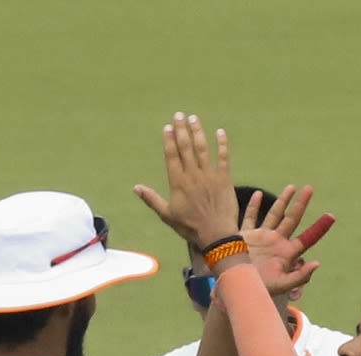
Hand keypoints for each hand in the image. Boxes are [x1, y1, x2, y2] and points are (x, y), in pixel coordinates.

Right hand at [134, 113, 239, 250]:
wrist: (216, 235)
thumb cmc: (190, 228)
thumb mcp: (167, 215)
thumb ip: (152, 199)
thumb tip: (136, 188)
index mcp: (178, 183)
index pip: (172, 156)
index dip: (169, 140)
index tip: (168, 127)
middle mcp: (193, 175)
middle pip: (186, 147)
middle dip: (181, 129)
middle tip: (179, 115)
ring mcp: (209, 175)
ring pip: (202, 148)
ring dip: (197, 131)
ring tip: (193, 118)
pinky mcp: (224, 179)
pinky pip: (224, 157)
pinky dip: (222, 144)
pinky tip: (219, 132)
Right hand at [239, 186, 334, 298]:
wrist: (235, 288)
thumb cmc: (259, 289)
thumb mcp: (282, 285)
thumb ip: (300, 276)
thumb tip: (317, 263)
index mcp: (287, 253)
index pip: (307, 238)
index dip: (319, 228)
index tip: (331, 216)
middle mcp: (276, 242)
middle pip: (292, 219)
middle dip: (301, 204)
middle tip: (310, 188)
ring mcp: (261, 238)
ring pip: (274, 214)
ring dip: (283, 201)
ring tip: (292, 187)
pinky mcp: (246, 236)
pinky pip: (250, 217)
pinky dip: (253, 205)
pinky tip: (258, 194)